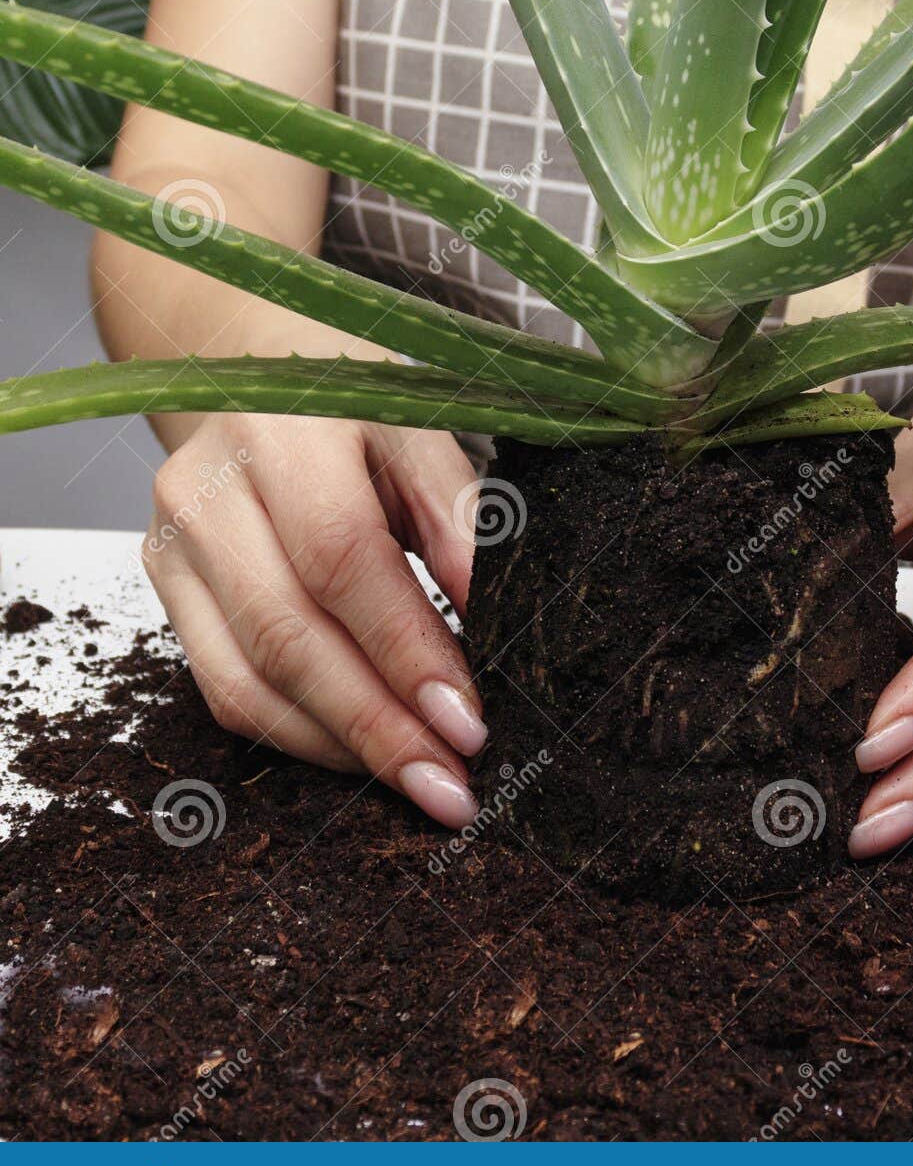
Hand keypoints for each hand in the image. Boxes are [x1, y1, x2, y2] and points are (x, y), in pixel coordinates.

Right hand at [143, 413, 483, 827]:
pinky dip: (300, 736)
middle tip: (452, 781)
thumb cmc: (352, 411)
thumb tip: (495, 615)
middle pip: (288, 634)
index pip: (340, 558)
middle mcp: (208, 491)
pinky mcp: (165, 590)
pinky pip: (225, 690)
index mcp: (281, 433)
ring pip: (248, 680)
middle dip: (379, 723)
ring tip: (420, 781)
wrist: (253, 384)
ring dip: (342, 747)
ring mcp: (173, 546)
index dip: (404, 647)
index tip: (467, 718)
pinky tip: (361, 754)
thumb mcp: (419, 433)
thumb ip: (458, 516)